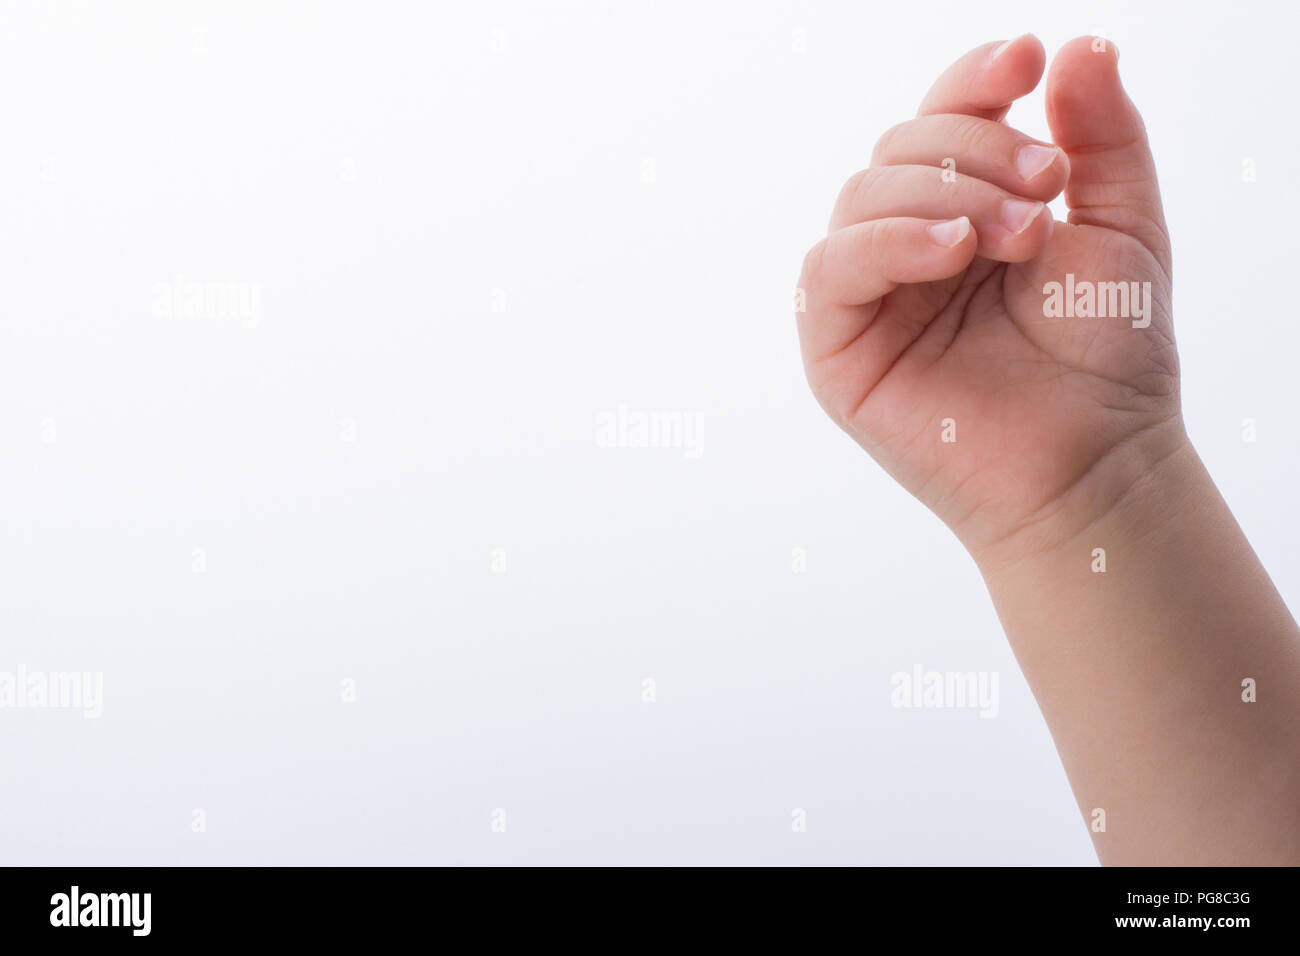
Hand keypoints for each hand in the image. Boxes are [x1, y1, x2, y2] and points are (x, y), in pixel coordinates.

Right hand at [797, 35, 1182, 561]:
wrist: (1094, 463)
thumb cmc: (1108, 359)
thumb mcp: (1123, 227)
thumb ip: (1103, 138)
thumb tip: (1076, 45)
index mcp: (967, 212)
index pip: (943, 120)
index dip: (973, 79)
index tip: (1028, 59)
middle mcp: (910, 245)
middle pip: (901, 147)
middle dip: (976, 148)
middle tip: (1046, 188)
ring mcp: (871, 297)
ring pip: (861, 195)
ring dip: (941, 193)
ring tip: (1017, 234)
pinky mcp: (837, 348)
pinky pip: (829, 269)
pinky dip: (885, 241)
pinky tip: (951, 251)